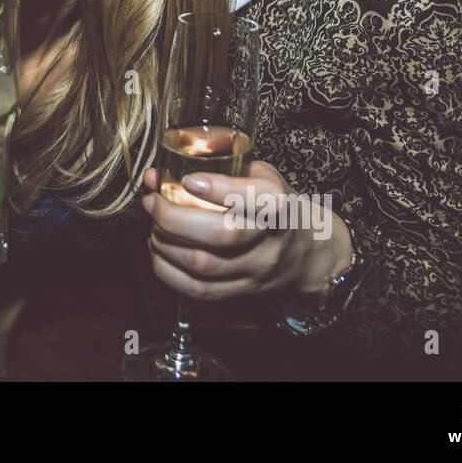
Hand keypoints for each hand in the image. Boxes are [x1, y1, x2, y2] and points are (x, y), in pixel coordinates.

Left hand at [141, 163, 349, 303]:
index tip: (189, 179)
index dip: (219, 188)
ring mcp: (257, 271)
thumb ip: (216, 170)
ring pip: (202, 264)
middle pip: (220, 235)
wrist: (308, 253)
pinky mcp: (242, 292)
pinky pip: (198, 289)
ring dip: (165, 243)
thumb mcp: (261, 177)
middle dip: (174, 217)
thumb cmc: (276, 207)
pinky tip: (160, 251)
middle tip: (153, 202)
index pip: (256, 198)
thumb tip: (156, 176)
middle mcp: (271, 241)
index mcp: (279, 205)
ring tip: (153, 226)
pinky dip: (168, 271)